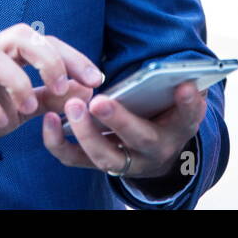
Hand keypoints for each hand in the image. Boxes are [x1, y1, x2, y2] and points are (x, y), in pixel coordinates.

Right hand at [0, 23, 102, 158]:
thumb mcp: (20, 107)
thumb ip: (50, 98)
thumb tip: (86, 91)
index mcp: (7, 55)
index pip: (44, 40)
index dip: (72, 56)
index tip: (96, 79)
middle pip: (19, 34)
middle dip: (48, 58)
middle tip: (62, 88)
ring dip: (18, 82)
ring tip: (29, 108)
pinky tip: (1, 121)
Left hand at [41, 80, 206, 181]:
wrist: (155, 153)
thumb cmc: (166, 114)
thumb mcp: (180, 102)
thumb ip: (183, 87)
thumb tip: (187, 74)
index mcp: (178, 130)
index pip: (188, 117)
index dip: (188, 103)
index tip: (186, 86)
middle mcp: (153, 151)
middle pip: (139, 139)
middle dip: (119, 120)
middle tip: (98, 102)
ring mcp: (125, 162)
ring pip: (104, 156)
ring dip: (85, 132)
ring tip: (72, 105)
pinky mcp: (98, 163)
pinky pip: (75, 159)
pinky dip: (58, 143)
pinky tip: (49, 119)